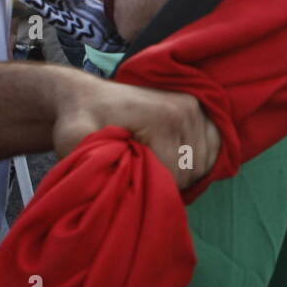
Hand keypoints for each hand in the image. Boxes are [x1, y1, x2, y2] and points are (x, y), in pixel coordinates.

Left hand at [53, 80, 220, 189]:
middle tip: (140, 180)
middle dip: (168, 183)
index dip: (153, 190)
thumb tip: (111, 183)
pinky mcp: (198, 108)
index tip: (131, 188)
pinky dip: (198, 160)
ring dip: (183, 174)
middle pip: (192, 170)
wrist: (87, 95)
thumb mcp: (73, 140)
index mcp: (165, 118)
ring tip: (155, 172)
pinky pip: (214, 147)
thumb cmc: (80, 120)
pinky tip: (175, 163)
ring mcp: (195, 107)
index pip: (176, 176)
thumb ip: (86, 160)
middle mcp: (187, 110)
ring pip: (204, 162)